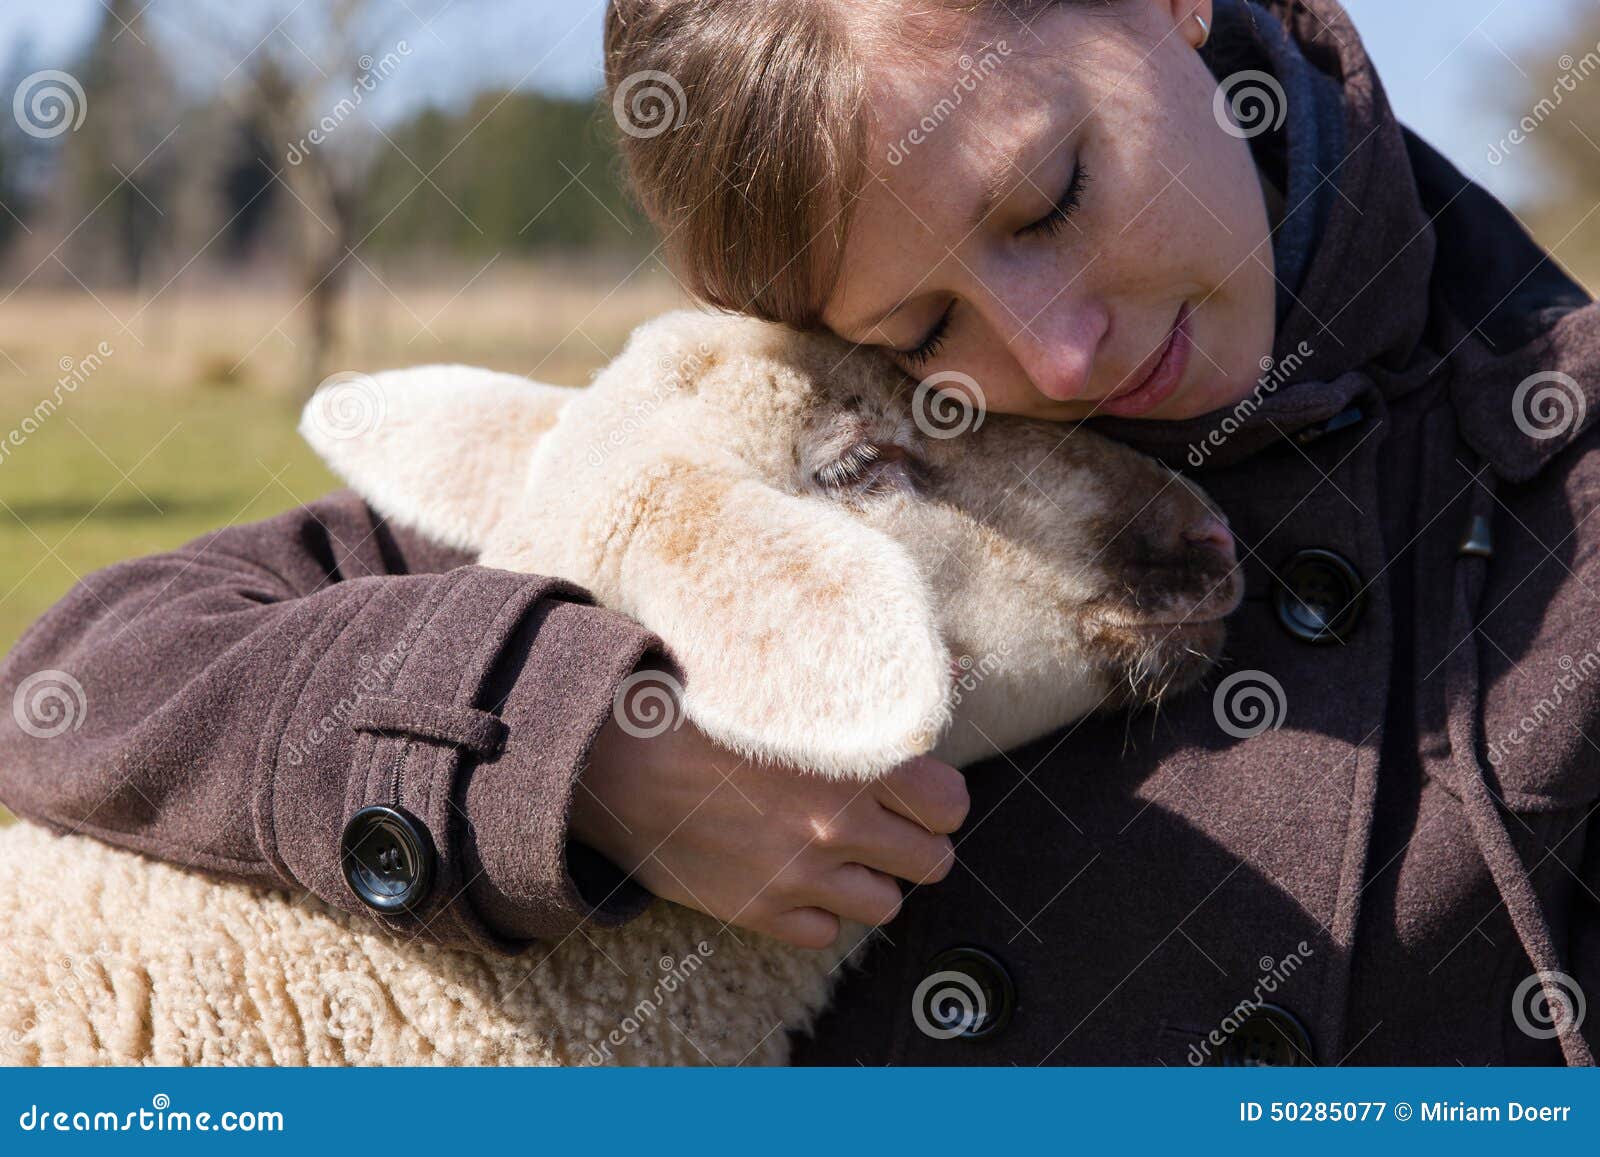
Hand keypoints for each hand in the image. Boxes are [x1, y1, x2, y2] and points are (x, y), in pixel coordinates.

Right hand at [573, 716, 968, 948]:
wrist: (618, 762)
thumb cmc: (702, 708)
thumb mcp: (793, 684)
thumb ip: (877, 686)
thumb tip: (963, 664)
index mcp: (858, 763)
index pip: (951, 806)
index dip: (937, 802)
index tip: (916, 797)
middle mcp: (840, 824)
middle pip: (932, 863)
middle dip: (913, 846)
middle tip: (882, 828)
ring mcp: (803, 875)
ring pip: (885, 905)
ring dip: (868, 881)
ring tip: (835, 852)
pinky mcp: (763, 911)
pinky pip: (825, 932)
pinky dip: (816, 910)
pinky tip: (791, 876)